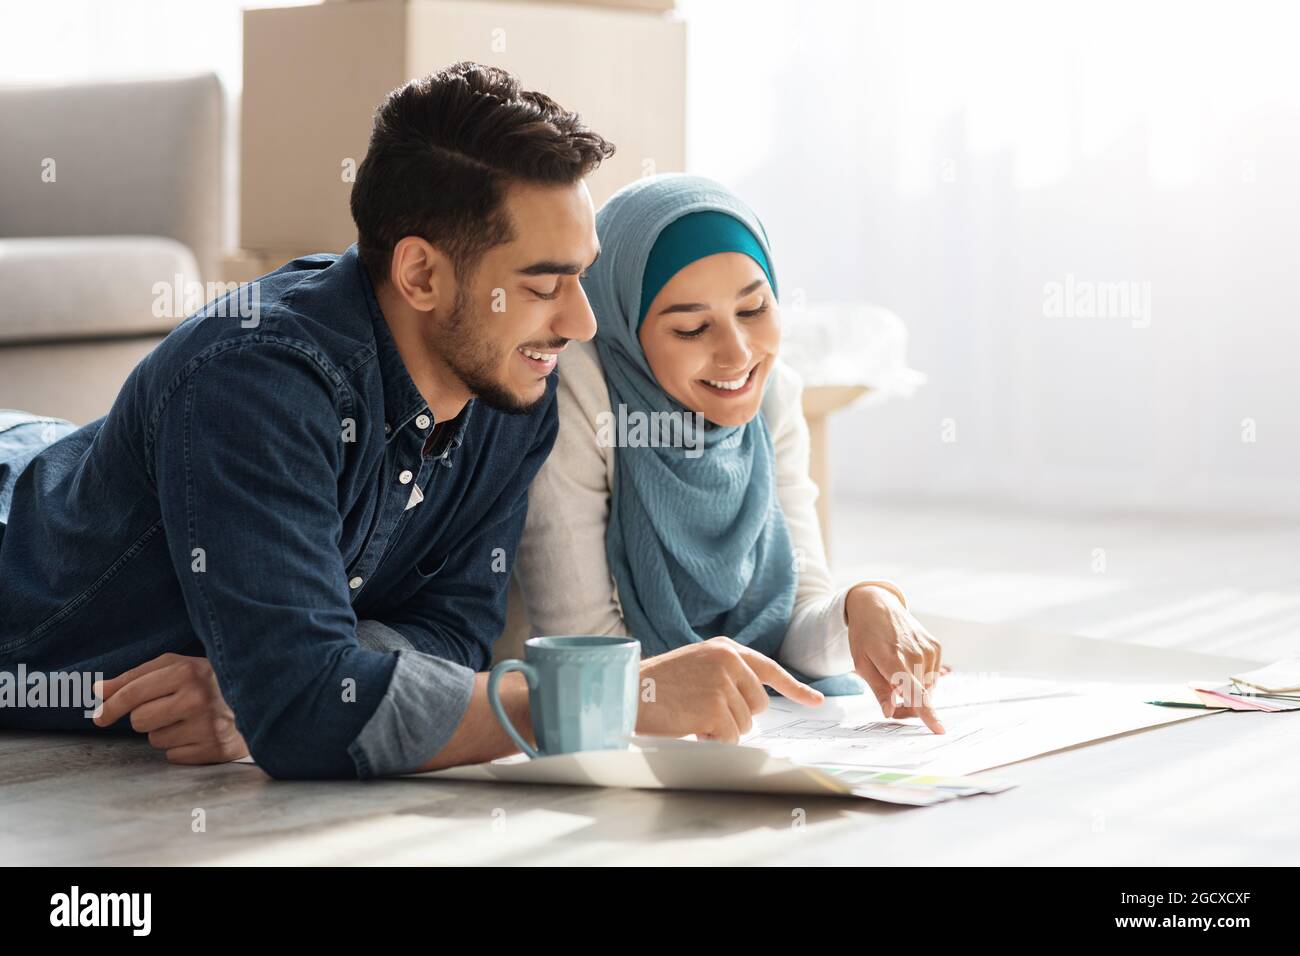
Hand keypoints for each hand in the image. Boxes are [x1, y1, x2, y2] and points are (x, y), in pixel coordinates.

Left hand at [92, 653, 247, 763]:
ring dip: (167, 731)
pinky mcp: (217, 749)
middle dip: (147, 716)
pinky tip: (200, 733)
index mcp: (187, 671)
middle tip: (170, 707)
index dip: (110, 707)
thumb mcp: (176, 667)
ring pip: (157, 740)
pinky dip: (183, 747)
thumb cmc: (209, 679)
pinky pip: (175, 756)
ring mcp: (209, 726)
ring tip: (191, 718)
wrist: (261, 694)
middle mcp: (199, 699)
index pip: (133, 694)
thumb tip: (96, 690)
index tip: (99, 716)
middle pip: (140, 721)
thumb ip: (135, 677)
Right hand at [636, 636, 823, 742]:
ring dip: (720, 729)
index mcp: (726, 649)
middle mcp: (729, 661)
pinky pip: (729, 737)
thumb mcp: (696, 665)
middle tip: (702, 711)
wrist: (627, 692)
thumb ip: (726, 674)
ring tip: (690, 715)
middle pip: (759, 705)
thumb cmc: (657, 685)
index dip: (795, 688)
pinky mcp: (716, 706)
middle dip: (736, 716)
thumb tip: (753, 704)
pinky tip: (690, 726)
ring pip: (744, 724)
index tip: (817, 701)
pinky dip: (712, 740)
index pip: (769, 669)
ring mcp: (724, 683)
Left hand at [846, 585, 946, 733]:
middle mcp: (914, 653)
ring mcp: (928, 648)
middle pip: (920, 696)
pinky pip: (933, 675)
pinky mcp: (936, 646)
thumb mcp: (861, 663)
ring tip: (896, 681)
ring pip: (928, 688)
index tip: (939, 729)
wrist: (877, 605)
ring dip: (915, 693)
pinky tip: (907, 667)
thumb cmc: (865, 635)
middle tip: (890, 702)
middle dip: (907, 706)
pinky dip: (921, 679)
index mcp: (891, 658)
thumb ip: (878, 689)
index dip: (926, 713)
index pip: (913, 691)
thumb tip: (890, 711)